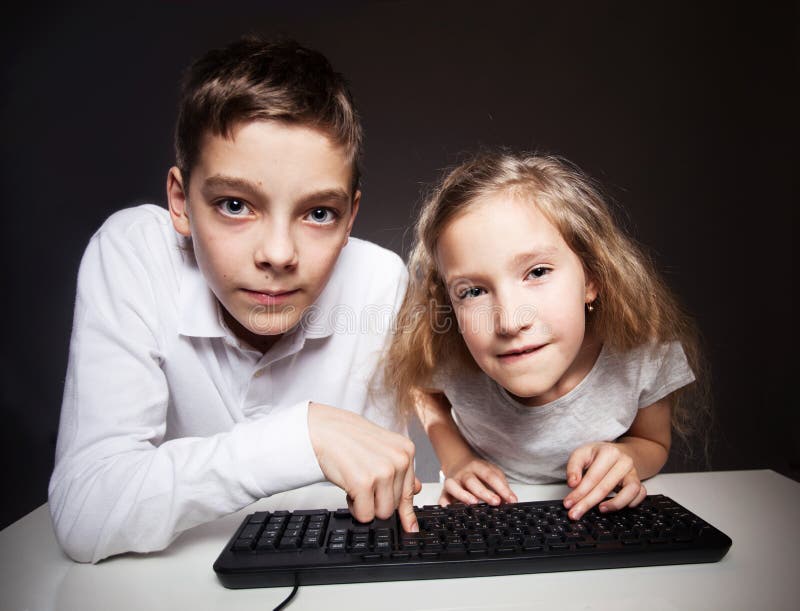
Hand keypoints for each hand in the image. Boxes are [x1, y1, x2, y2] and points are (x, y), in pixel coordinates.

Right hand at [308, 402, 420, 531]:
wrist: (323, 430)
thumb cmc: (350, 438)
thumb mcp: (383, 448)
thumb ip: (401, 470)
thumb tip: (418, 489)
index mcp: (406, 451)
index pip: (411, 491)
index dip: (406, 511)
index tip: (410, 527)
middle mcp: (399, 460)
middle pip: (395, 505)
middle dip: (377, 500)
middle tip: (363, 482)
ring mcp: (383, 472)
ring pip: (382, 512)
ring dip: (366, 505)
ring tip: (356, 484)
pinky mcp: (364, 483)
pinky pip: (365, 515)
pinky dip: (355, 508)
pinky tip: (349, 490)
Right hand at [439, 454, 516, 506]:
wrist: (458, 462)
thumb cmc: (478, 471)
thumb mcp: (492, 472)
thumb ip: (501, 486)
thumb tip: (510, 501)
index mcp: (478, 467)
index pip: (490, 476)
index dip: (501, 488)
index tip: (511, 499)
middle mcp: (464, 473)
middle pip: (472, 480)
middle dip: (484, 492)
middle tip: (495, 502)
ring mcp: (453, 481)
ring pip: (454, 486)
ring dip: (463, 494)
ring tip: (473, 503)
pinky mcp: (445, 490)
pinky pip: (442, 496)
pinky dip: (444, 502)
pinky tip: (449, 508)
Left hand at [562, 442, 646, 519]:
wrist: (617, 451)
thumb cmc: (597, 455)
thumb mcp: (581, 454)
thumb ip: (574, 467)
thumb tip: (572, 484)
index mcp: (609, 452)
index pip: (593, 477)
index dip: (579, 492)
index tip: (568, 504)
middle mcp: (624, 462)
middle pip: (606, 487)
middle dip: (588, 503)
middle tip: (575, 514)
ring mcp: (634, 472)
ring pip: (630, 491)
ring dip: (615, 504)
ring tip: (600, 509)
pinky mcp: (639, 481)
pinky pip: (640, 494)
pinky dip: (633, 502)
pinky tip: (619, 506)